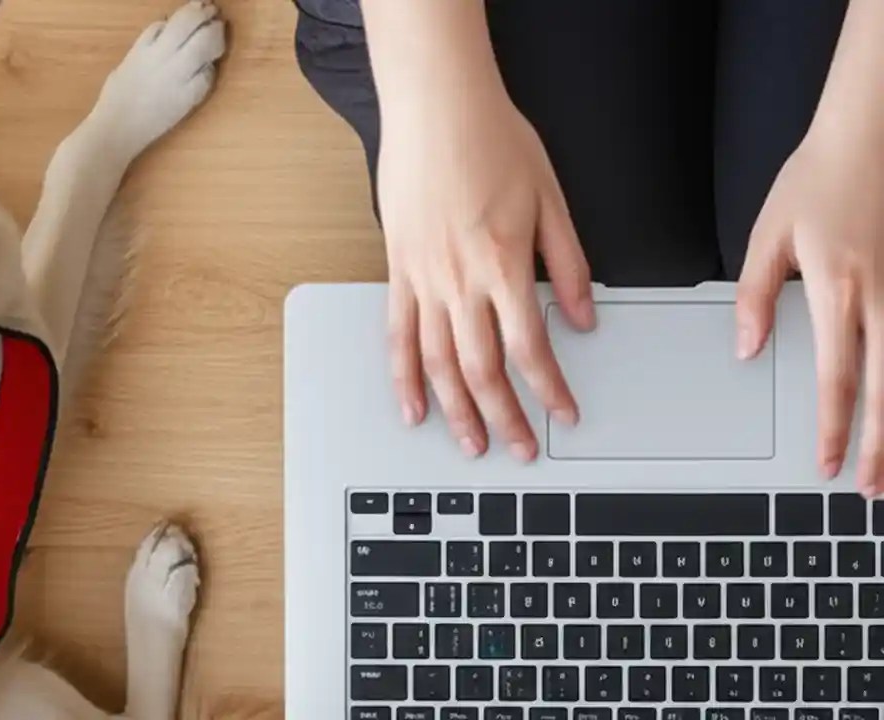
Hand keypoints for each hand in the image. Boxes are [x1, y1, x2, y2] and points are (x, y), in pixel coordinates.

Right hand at [379, 92, 594, 459]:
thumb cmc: (492, 140)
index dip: (549, 388)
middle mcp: (461, 279)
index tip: (563, 413)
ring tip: (470, 444)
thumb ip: (568, 263)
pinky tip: (411, 406)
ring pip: (438, 362)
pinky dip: (403, 376)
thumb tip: (584, 315)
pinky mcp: (397, 269)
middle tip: (519, 448)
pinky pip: (397, 334)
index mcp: (504, 263)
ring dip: (456, 410)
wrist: (436, 105)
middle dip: (504, 416)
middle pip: (482, 368)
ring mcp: (423, 278)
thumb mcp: (550, 198)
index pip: (529, 346)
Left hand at [737, 120, 883, 496]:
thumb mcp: (767, 237)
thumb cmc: (817, 180)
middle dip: (882, 446)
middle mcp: (881, 296)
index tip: (828, 464)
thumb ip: (756, 298)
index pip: (836, 380)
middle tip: (873, 488)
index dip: (834, 430)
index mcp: (837, 291)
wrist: (869, 135)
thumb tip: (747, 349)